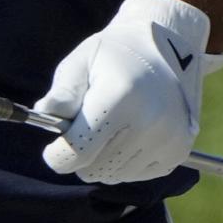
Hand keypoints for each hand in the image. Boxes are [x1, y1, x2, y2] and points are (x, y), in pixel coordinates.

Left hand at [34, 0, 222, 183]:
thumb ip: (62, 92)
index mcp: (119, 96)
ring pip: (114, 176)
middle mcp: (148, 121)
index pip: (77, 151)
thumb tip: (44, 114)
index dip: (57, 156)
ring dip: (103, 159)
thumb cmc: (114, 55)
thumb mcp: (81, 62)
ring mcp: (167, 138)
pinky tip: (130, 133)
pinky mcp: (178, 150)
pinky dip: (125, 163)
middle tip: (84, 130)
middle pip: (94, 169)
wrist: (169, 46)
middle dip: (80, 155)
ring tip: (110, 127)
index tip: (53, 149)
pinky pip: (136, 175)